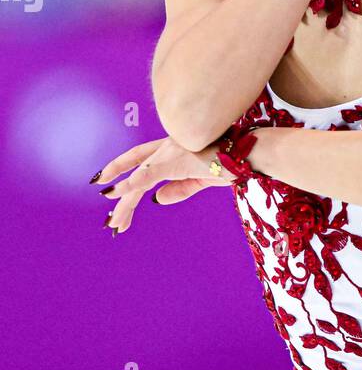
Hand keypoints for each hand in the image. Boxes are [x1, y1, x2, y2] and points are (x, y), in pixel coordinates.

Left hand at [93, 136, 232, 234]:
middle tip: (111, 219)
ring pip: (139, 180)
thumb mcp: (202, 180)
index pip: (140, 158)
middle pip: (135, 169)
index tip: (105, 183)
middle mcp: (167, 147)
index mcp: (174, 149)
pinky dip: (132, 185)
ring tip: (114, 222)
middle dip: (119, 192)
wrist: (248, 154)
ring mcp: (169, 153)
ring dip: (125, 203)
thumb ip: (180, 189)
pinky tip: (119, 194)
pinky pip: (148, 175)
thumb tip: (157, 199)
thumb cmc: (232, 163)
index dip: (121, 168)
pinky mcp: (174, 161)